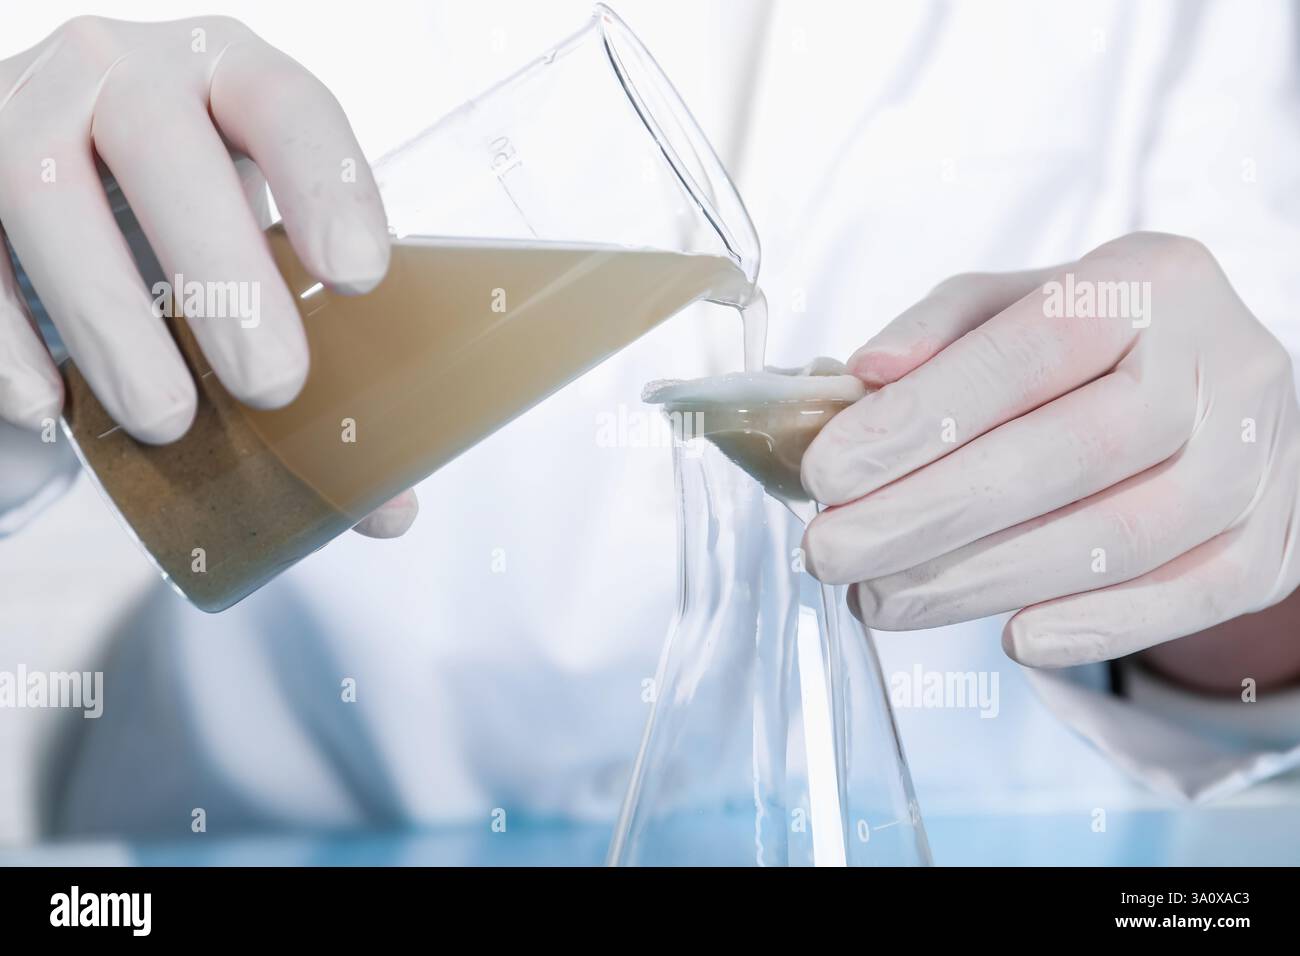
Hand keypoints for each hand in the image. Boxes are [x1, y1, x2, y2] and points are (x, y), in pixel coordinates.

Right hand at [0, 16, 414, 536]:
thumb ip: (329, 358)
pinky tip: (51, 409)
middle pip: (164, 149)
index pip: (285, 102)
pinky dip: (5, 337)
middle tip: (274, 387)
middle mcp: (120, 69)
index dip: (326, 185)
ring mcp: (20, 107)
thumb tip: (390, 509)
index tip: (360, 280)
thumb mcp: (260, 252)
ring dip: (111, 320)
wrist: (66, 173)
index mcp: (226, 75)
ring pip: (41, 192)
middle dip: (222, 277)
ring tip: (169, 420)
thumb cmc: (190, 219)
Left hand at [801, 232, 1299, 668]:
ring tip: (881, 601)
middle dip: (928, 516)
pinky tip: (1009, 638)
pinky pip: (1188, 598)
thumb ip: (942, 330)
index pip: (1025, 351)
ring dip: (982, 583)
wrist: (1226, 389)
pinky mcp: (1273, 538)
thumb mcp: (1019, 304)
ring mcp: (1260, 457)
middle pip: (1067, 454)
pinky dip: (1096, 627)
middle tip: (831, 554)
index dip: (919, 419)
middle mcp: (1220, 363)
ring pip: (1119, 539)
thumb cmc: (1097, 345)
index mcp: (1148, 282)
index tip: (826, 475)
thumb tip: (864, 375)